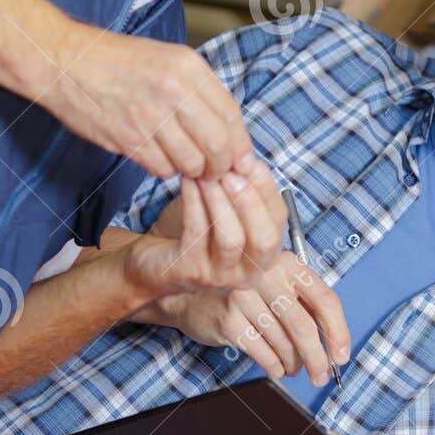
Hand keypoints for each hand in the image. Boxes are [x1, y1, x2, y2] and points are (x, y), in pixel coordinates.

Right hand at [40, 24, 252, 178]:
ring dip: (193, 170)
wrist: (68, 64)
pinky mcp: (129, 140)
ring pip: (191, 163)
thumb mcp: (169, 59)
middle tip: (216, 170)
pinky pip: (163, 169)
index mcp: (188, 67)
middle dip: (221, 166)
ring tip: (186, 162)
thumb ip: (200, 90)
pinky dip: (166, 170)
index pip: (231, 116)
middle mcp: (174, 91)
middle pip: (217, 146)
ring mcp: (151, 117)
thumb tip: (228, 131)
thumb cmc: (119, 62)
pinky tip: (159, 157)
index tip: (242, 160)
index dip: (241, 145)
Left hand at [120, 159, 285, 297]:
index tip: (250, 161)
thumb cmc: (197, 233)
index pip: (278, 220)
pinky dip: (194, 203)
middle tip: (232, 173)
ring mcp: (220, 276)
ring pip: (230, 239)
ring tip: (207, 174)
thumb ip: (241, 191)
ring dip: (220, 201)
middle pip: (264, 239)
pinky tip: (188, 181)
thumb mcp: (224, 213)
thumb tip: (246, 158)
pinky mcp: (191, 271)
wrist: (156, 265)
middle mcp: (247, 271)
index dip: (267, 189)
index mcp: (263, 254)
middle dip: (251, 202)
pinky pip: (197, 233)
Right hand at [149, 250, 350, 384]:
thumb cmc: (240, 292)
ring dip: (294, 364)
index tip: (342, 355)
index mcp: (286, 264)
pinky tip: (276, 368)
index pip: (325, 300)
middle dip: (318, 359)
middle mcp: (265, 276)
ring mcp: (244, 297)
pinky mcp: (229, 320)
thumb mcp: (274, 283)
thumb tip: (332, 344)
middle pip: (303, 326)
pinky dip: (274, 366)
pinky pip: (263, 353)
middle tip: (322, 376)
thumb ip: (302, 303)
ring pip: (284, 343)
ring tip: (294, 368)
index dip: (338, 331)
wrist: (189, 294)